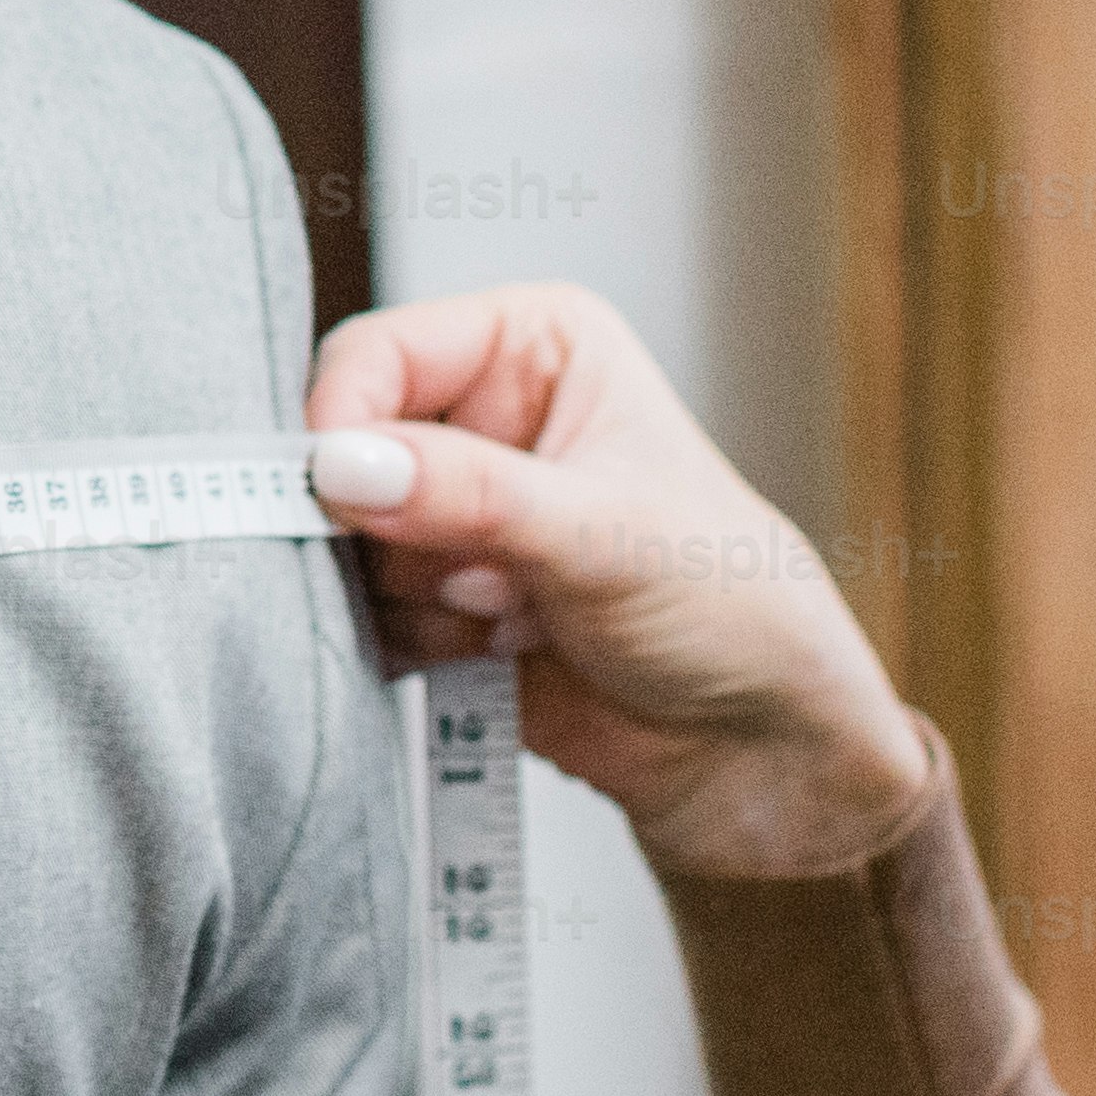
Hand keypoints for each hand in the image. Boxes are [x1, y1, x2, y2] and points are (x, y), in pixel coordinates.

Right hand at [304, 281, 945, 879]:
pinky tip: (504, 651)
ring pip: (346, 543)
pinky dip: (417, 646)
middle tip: (478, 574)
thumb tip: (340, 463)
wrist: (756, 748)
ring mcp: (458, 513)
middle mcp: (487, 417)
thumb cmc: (733, 606)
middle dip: (397, 530)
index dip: (344, 422)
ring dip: (420, 597)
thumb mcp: (604, 533)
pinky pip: (362, 616)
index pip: (380, 354)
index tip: (338, 498)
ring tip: (518, 614)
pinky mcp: (439, 602)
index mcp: (534, 347)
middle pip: (345, 451)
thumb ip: (468, 493)